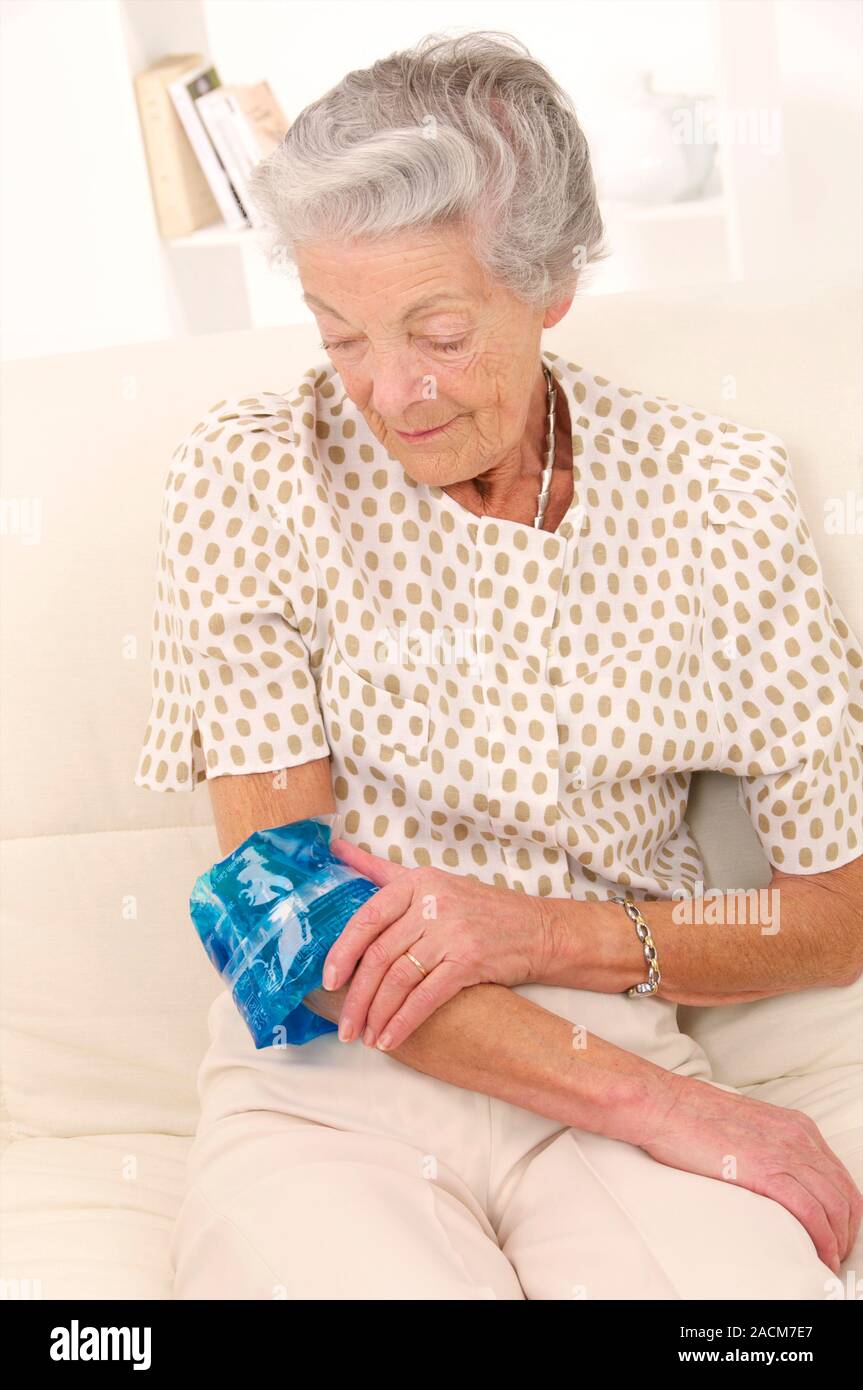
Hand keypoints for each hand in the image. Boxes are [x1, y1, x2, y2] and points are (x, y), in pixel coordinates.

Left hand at [322, 839, 553, 1050]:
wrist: (537, 929)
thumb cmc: (478, 908)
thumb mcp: (431, 881)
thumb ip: (382, 870)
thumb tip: (337, 848)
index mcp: (417, 882)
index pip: (367, 917)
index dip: (343, 952)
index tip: (328, 981)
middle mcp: (432, 903)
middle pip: (380, 955)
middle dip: (356, 996)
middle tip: (344, 1025)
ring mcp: (452, 932)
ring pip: (399, 979)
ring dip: (376, 1014)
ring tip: (364, 1036)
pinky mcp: (470, 960)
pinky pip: (426, 997)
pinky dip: (404, 1021)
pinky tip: (390, 1038)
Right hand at [641, 1072, 862, 1275]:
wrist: (666, 1106)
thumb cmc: (693, 1117)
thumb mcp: (748, 1125)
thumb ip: (769, 1146)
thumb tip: (774, 1177)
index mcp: (796, 1126)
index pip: (839, 1176)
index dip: (845, 1211)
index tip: (837, 1233)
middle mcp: (799, 1137)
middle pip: (844, 1193)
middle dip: (847, 1230)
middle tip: (835, 1254)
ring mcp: (785, 1152)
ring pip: (834, 1205)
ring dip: (838, 1241)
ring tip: (827, 1261)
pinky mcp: (767, 1171)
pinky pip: (811, 1212)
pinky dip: (821, 1239)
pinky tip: (818, 1255)